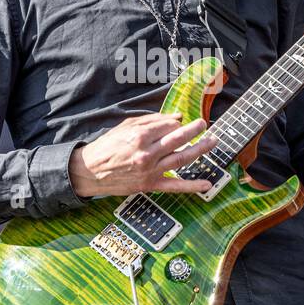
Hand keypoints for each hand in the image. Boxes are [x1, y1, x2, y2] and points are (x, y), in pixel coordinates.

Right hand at [69, 112, 217, 197]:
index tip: (179, 122)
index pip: (168, 125)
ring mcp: (150, 170)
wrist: (90, 172)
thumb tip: (176, 118)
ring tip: (213, 141)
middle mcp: (147, 153)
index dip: (176, 122)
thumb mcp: (126, 126)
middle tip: (204, 124)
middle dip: (195, 130)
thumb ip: (152, 120)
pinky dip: (191, 186)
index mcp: (140, 135)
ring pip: (181, 158)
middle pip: (179, 139)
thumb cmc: (108, 146)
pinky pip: (174, 186)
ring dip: (200, 149)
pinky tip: (206, 184)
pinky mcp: (150, 185)